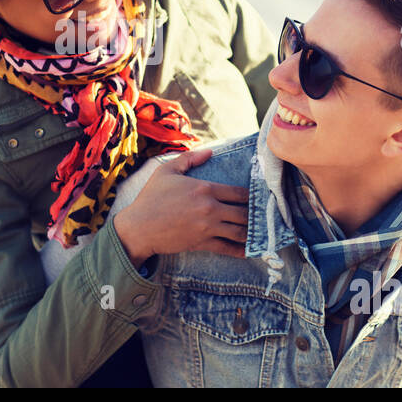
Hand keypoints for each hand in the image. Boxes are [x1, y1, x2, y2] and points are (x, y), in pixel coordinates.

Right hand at [114, 147, 249, 265]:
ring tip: (259, 232)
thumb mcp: (166, 171)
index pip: (239, 192)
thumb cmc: (151, 198)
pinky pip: (227, 248)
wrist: (139, 227)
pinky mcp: (202, 243)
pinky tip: (249, 250)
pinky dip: (240, 250)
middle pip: (244, 213)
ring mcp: (207, 228)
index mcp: (204, 189)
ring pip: (239, 231)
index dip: (251, 196)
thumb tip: (210, 151)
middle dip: (254, 215)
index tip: (257, 197)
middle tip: (262, 216)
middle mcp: (210, 208)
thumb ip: (190, 158)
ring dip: (251, 232)